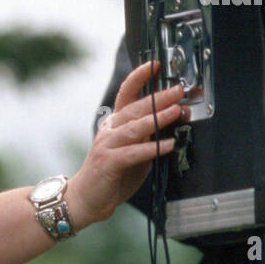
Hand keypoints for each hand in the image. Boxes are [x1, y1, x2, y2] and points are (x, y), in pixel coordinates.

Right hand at [66, 60, 184, 229]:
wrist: (87, 198)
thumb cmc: (112, 174)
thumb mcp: (135, 150)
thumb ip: (149, 136)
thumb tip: (173, 120)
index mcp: (115, 123)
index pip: (126, 93)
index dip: (139, 77)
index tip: (155, 65)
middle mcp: (109, 129)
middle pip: (135, 107)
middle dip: (158, 97)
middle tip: (178, 90)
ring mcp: (107, 145)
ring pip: (134, 127)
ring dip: (157, 118)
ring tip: (176, 112)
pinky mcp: (108, 163)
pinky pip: (133, 152)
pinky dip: (152, 148)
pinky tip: (168, 145)